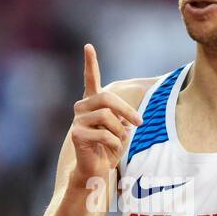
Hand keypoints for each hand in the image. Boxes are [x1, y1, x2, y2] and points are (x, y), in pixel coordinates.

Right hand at [70, 44, 142, 181]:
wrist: (95, 169)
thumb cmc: (109, 147)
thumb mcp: (121, 128)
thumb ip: (123, 117)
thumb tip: (131, 118)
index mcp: (92, 103)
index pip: (90, 79)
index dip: (90, 63)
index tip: (88, 46)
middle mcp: (82, 108)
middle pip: (107, 98)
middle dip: (127, 110)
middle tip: (139, 123)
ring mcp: (77, 120)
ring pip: (107, 117)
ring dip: (120, 132)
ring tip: (120, 141)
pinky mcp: (76, 135)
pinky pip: (104, 134)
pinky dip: (115, 144)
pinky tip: (111, 150)